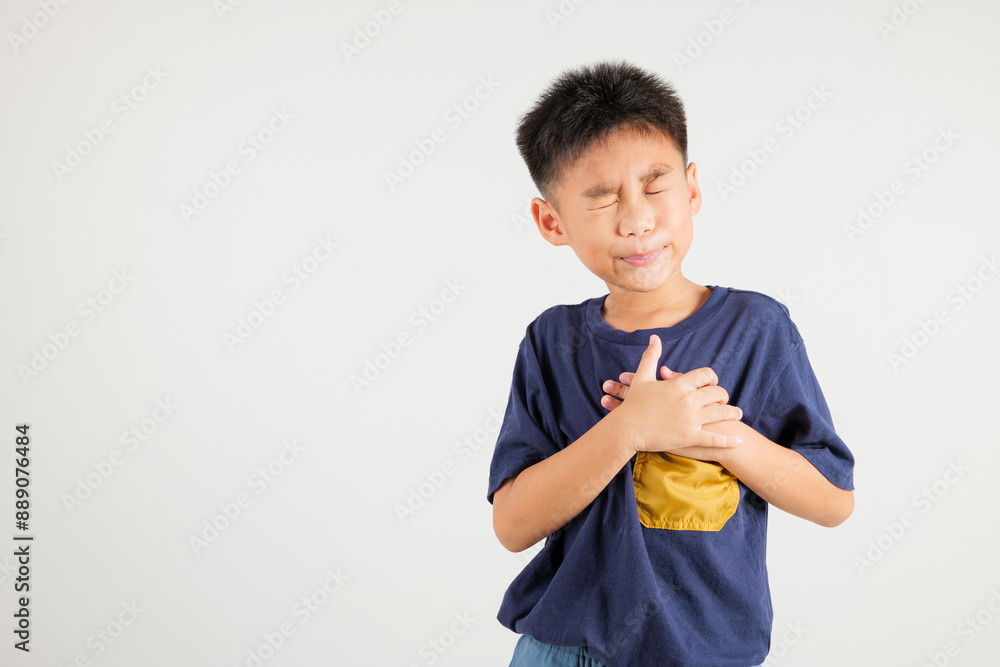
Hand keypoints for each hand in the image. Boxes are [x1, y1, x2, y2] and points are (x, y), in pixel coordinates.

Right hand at [604, 335, 743, 454]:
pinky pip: (715, 438)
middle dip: (723, 396)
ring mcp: (690, 419)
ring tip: (738, 414)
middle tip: (727, 401)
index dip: (712, 378)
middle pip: (717, 393)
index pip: (706, 375)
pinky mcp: (689, 437)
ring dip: (732, 413)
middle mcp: (688, 400)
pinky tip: (738, 441)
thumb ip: (651, 356)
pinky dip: (729, 440)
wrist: (625, 429)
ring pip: (721, 413)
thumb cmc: (633, 403)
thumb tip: (655, 337)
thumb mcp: (642, 377)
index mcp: (679, 384)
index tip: (713, 383)